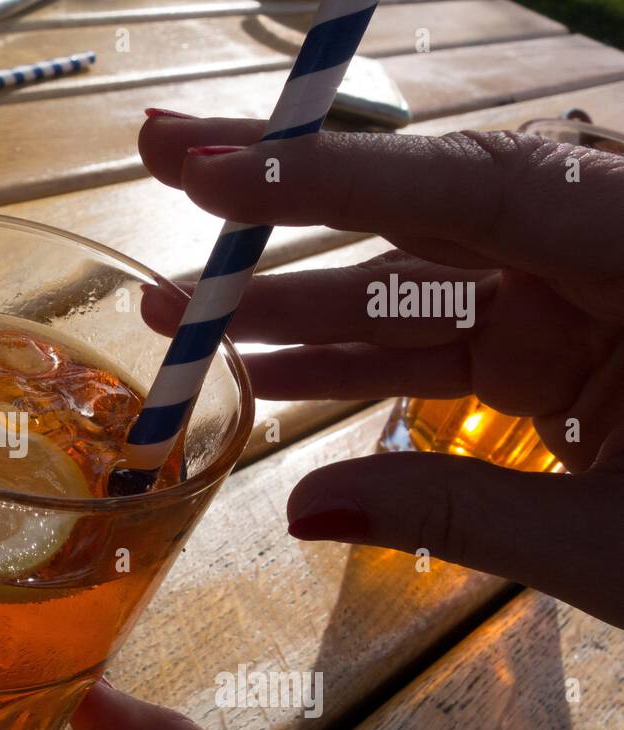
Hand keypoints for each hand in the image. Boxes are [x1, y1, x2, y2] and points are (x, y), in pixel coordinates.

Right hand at [139, 115, 623, 625]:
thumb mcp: (621, 548)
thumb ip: (457, 511)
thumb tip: (302, 513)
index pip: (466, 192)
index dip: (324, 177)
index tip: (206, 165)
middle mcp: (610, 251)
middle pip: (421, 213)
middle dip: (286, 211)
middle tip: (166, 170)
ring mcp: (583, 295)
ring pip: (416, 284)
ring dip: (300, 308)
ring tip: (185, 322)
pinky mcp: (565, 342)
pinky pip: (441, 339)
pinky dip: (361, 366)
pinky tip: (269, 379)